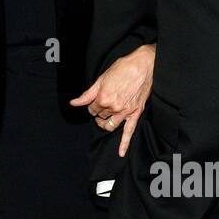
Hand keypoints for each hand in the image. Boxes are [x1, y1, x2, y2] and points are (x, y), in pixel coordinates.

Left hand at [69, 42, 155, 156]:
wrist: (144, 65)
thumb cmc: (123, 68)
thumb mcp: (101, 79)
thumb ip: (87, 94)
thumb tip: (74, 103)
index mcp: (103, 98)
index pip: (91, 109)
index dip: (92, 105)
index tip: (95, 100)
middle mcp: (113, 107)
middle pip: (100, 116)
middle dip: (99, 112)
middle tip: (101, 105)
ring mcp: (124, 112)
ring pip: (109, 125)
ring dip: (104, 124)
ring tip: (103, 119)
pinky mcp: (135, 114)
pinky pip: (128, 132)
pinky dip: (124, 144)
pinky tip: (121, 153)